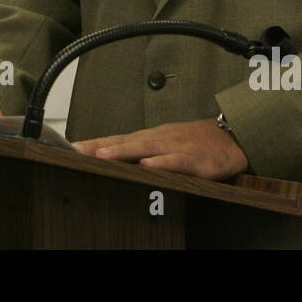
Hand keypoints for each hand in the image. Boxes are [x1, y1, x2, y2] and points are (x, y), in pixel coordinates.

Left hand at [72, 118, 248, 180]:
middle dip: (99, 147)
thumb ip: (140, 151)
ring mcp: (177, 147)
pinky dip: (162, 162)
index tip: (67, 149)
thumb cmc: (195, 142)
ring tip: (102, 156)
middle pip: (125, 142)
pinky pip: (177, 161)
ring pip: (146, 148)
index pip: (115, 139)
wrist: (234, 136)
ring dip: (123, 151)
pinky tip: (148, 165)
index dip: (92, 144)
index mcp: (150, 137)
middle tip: (76, 152)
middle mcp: (159, 139)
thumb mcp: (164, 143)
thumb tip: (109, 160)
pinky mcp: (196, 159)